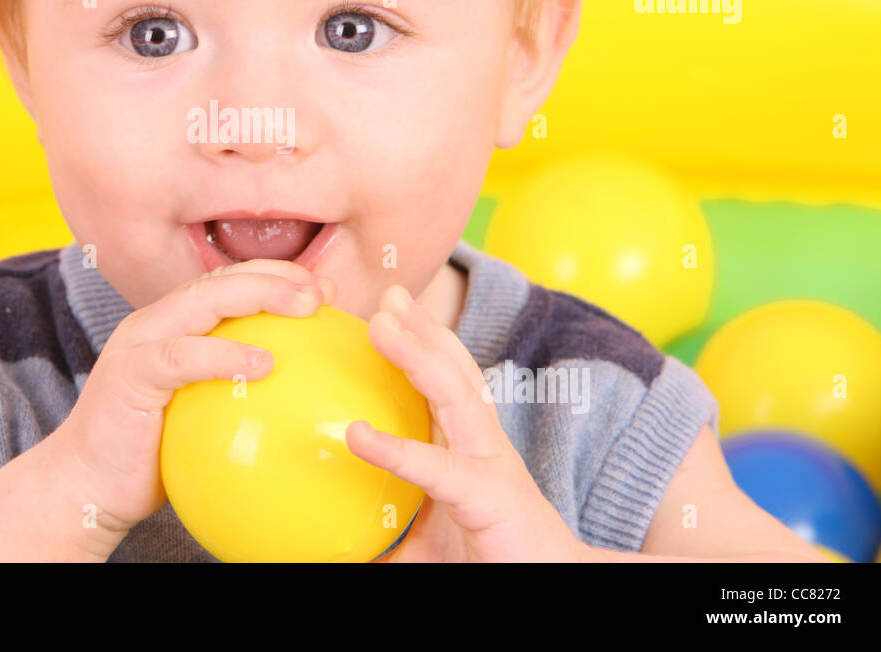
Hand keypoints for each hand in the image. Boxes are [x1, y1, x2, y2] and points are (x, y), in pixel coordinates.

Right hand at [45, 258, 336, 549]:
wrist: (85, 487)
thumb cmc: (150, 455)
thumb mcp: (201, 415)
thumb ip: (235, 390)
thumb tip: (301, 390)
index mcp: (172, 325)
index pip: (227, 284)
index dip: (276, 277)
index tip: (323, 292)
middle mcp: (154, 321)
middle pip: (220, 280)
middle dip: (275, 275)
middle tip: (322, 292)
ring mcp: (140, 342)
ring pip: (204, 301)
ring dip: (259, 295)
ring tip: (306, 307)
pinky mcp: (130, 372)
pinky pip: (184, 356)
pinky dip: (225, 354)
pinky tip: (264, 365)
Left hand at [346, 284, 585, 561]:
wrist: (551, 585)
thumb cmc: (491, 561)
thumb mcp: (427, 543)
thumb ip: (387, 535)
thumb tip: (330, 544)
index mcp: (472, 448)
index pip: (450, 383)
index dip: (426, 342)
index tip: (391, 312)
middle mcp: (485, 447)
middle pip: (456, 371)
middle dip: (424, 327)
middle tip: (390, 294)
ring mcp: (491, 467)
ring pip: (456, 395)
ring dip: (419, 353)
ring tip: (382, 324)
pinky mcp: (488, 498)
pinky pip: (437, 469)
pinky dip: (396, 450)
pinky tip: (357, 436)